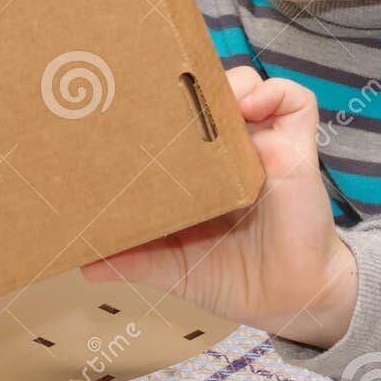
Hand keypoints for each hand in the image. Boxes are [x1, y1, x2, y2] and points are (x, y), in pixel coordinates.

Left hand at [82, 65, 358, 348]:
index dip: (156, 101)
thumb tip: (84, 263)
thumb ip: (134, 259)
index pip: (175, 116)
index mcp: (198, 167)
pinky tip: (249, 107)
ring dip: (225, 82)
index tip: (126, 98)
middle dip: (184, 79)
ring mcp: (264, 143)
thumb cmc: (232, 275)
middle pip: (207, 89)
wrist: (288, 301)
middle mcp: (229, 147)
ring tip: (204, 99)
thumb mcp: (172, 266)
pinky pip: (294, 100)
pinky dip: (273, 92)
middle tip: (157, 87)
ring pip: (247, 84)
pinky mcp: (296, 148)